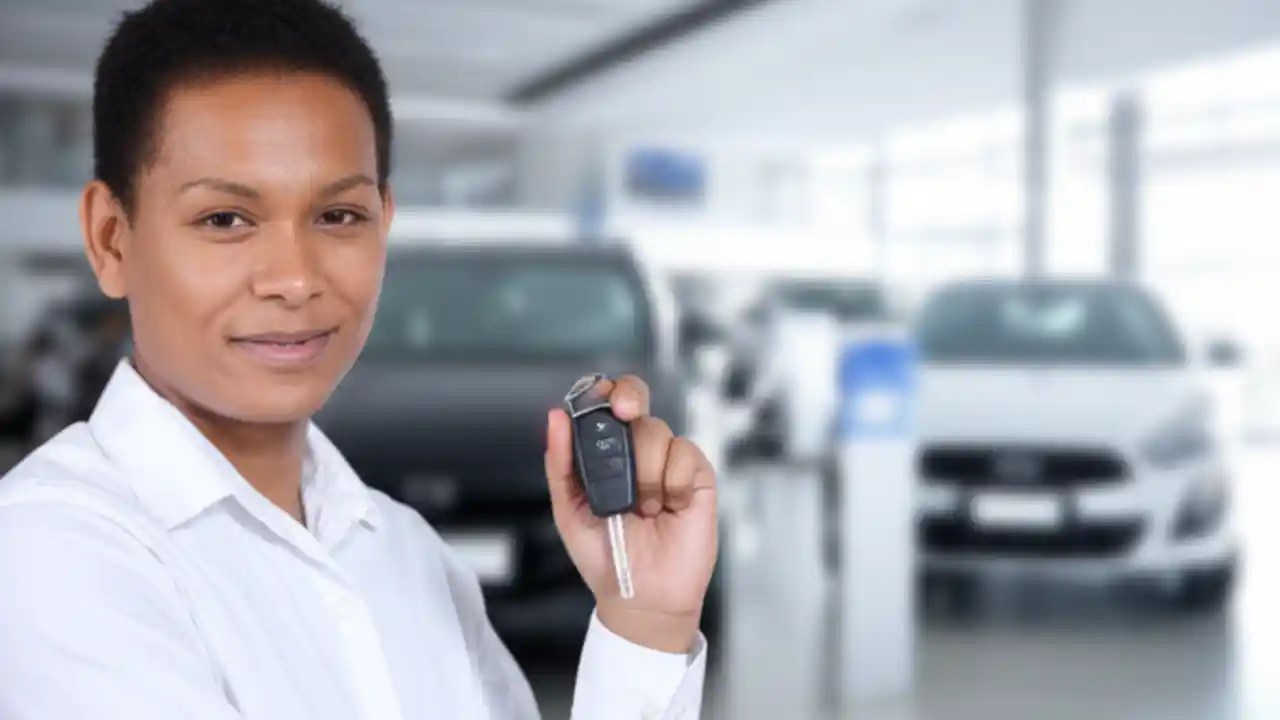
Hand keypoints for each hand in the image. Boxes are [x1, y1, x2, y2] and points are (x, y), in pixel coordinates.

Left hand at [545, 375, 717, 653]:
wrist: (638, 596)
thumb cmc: (603, 555)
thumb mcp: (569, 508)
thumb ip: (561, 463)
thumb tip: (555, 415)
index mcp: (609, 453)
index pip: (611, 403)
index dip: (608, 390)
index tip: (602, 397)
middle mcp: (641, 451)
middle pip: (638, 402)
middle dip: (629, 400)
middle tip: (624, 414)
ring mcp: (671, 463)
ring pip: (659, 432)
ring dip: (644, 470)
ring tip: (642, 507)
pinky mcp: (698, 479)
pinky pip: (686, 456)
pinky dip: (671, 482)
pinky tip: (667, 509)